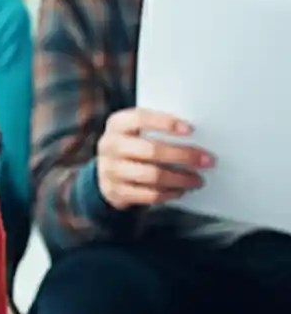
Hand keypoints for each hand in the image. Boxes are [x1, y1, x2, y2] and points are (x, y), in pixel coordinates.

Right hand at [96, 108, 210, 210]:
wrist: (107, 172)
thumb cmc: (134, 146)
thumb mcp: (138, 132)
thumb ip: (159, 130)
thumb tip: (198, 137)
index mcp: (117, 124)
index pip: (140, 118)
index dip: (165, 123)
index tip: (190, 129)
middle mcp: (110, 145)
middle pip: (150, 150)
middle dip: (183, 156)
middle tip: (207, 160)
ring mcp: (110, 170)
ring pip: (151, 175)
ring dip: (180, 179)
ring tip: (197, 180)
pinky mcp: (115, 192)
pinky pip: (148, 195)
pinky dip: (168, 193)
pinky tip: (180, 190)